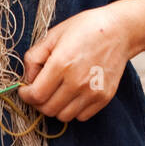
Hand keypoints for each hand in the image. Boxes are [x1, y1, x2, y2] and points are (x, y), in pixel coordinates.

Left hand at [18, 5, 136, 121]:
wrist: (119, 30)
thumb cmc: (84, 29)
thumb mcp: (53, 35)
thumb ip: (34, 58)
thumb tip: (28, 80)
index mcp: (61, 64)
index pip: (36, 95)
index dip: (26, 95)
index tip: (25, 90)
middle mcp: (77, 81)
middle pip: (48, 109)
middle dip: (38, 102)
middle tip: (39, 91)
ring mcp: (92, 92)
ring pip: (63, 116)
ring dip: (56, 107)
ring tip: (57, 92)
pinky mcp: (104, 97)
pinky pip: (81, 116)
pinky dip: (73, 110)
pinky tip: (73, 94)